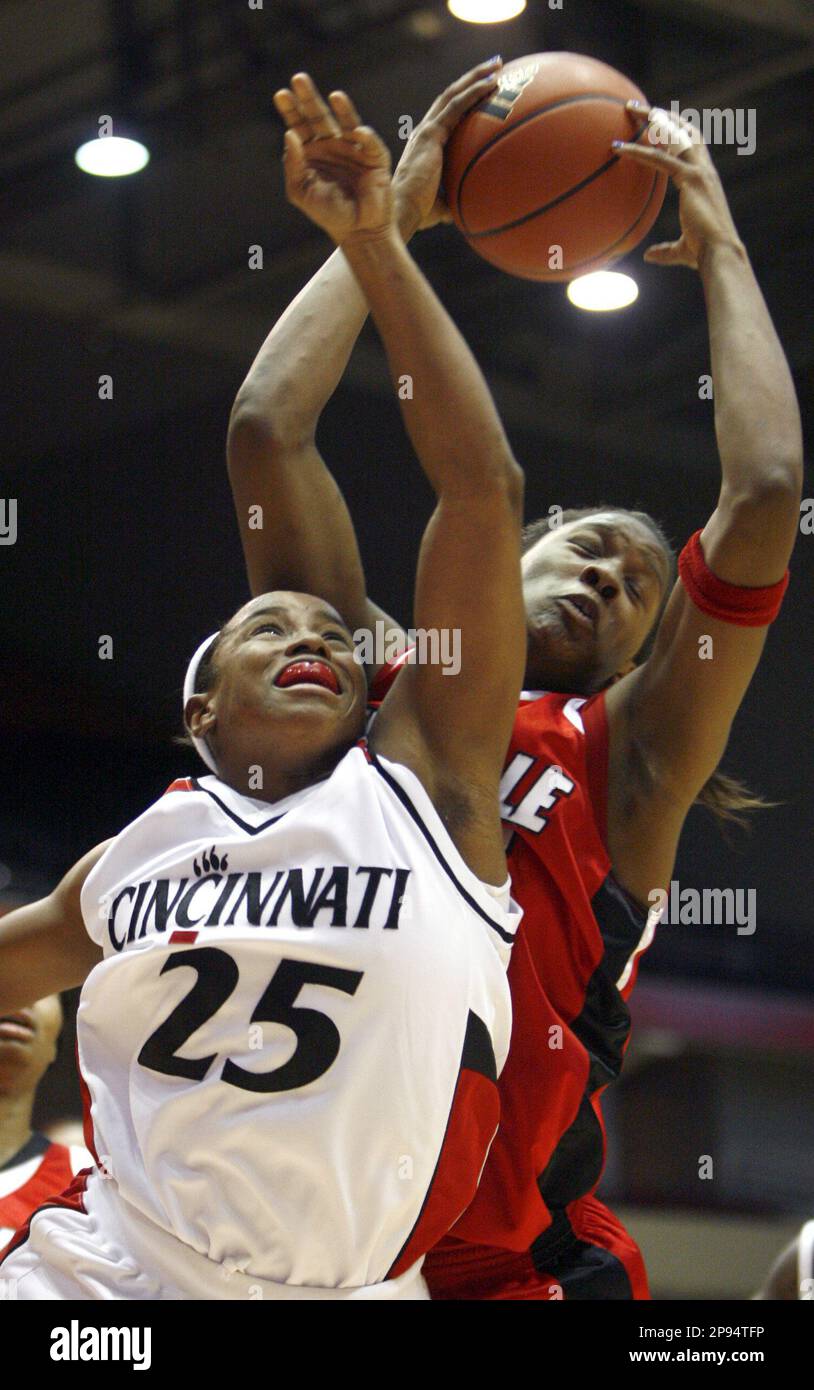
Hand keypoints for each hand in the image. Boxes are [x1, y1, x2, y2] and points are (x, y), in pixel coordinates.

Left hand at [274, 74, 393, 243]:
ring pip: (346, 121)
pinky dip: (365, 136)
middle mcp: (332, 146)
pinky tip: (357, 132)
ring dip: (340, 107)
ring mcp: (354, 149)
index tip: (280, 94)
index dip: (290, 110)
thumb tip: (289, 134)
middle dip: (309, 98)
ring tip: (333, 96)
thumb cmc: (329, 214)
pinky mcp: (375, 157)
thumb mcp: (302, 191)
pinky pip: (370, 143)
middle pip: (318, 116)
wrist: (359, 232)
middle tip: (298, 79)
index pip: (299, 126)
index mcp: (312, 153)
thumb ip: (294, 165)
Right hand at [393, 58, 502, 231]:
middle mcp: (426, 132)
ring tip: (497, 63)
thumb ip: (454, 201)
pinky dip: (474, 93)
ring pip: (454, 94)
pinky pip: (456, 107)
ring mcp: (427, 130)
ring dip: (476, 77)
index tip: (485, 87)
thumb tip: (468, 209)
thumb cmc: (419, 213)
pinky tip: (492, 83)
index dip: (465, 98)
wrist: (403, 212)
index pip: (448, 114)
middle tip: (495, 65)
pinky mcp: (431, 134)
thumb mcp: (442, 205)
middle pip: (451, 96)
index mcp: (427, 144)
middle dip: (473, 78)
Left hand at [612, 102, 743, 269]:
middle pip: (683, 131)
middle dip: (662, 116)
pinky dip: (638, 151)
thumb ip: (665, 250)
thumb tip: (648, 256)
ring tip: (629, 108)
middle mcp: (704, 169)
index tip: (657, 121)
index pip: (691, 145)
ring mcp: (699, 171)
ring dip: (651, 119)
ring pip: (674, 135)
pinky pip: (659, 159)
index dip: (675, 130)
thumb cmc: (704, 253)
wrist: (719, 253)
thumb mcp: (683, 249)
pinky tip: (618, 148)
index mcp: (705, 179)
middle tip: (638, 108)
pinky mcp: (690, 179)